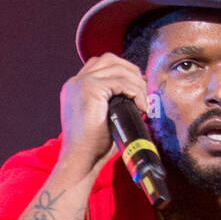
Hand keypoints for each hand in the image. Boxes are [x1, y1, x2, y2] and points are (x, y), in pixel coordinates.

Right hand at [58, 54, 149, 179]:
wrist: (81, 160)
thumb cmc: (94, 147)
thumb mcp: (103, 119)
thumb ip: (113, 105)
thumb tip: (138, 100)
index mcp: (76, 88)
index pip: (101, 65)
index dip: (123, 71)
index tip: (138, 86)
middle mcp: (76, 81)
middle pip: (109, 59)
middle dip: (131, 71)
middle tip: (145, 90)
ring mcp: (81, 83)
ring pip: (117, 68)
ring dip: (136, 83)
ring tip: (145, 101)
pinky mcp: (89, 89)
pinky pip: (120, 81)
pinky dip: (135, 91)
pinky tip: (142, 105)